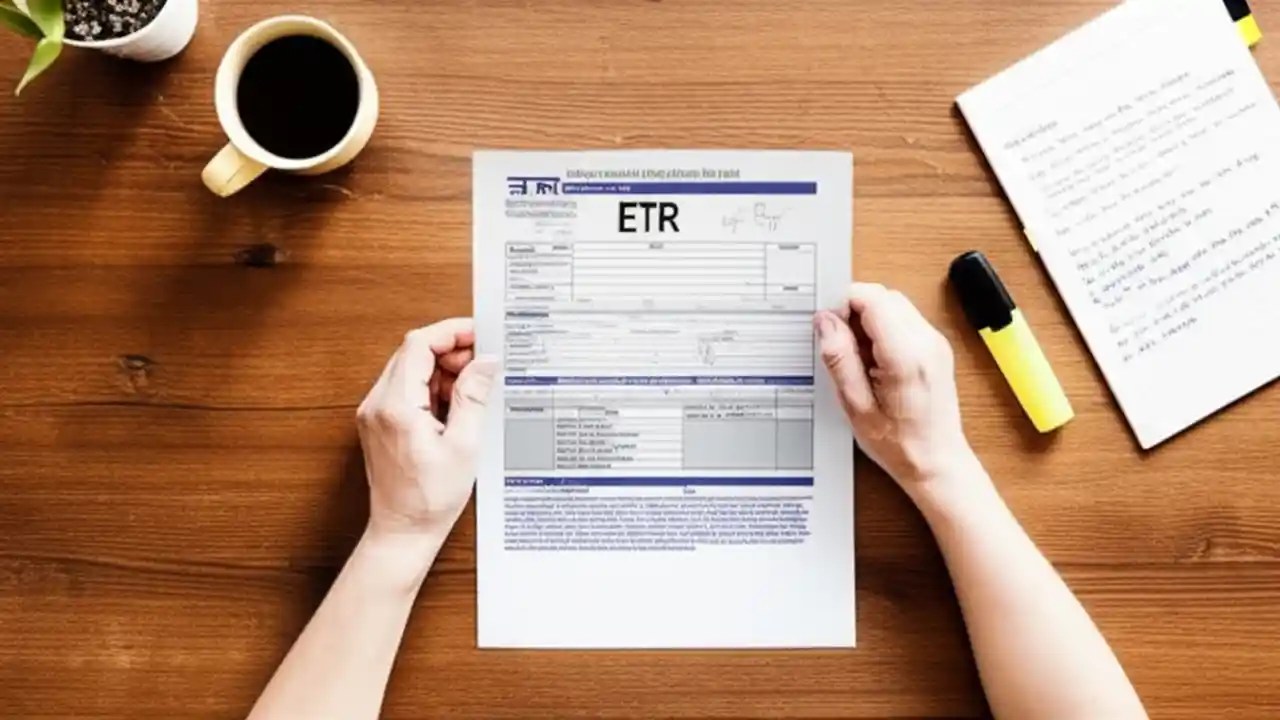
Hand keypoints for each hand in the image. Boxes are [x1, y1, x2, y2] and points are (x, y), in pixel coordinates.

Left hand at [356, 318, 498, 542]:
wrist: (403, 531)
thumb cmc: (429, 499)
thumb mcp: (464, 445)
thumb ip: (474, 397)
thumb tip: (486, 362)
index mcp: (397, 406)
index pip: (418, 345)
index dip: (451, 332)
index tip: (479, 335)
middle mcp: (378, 404)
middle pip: (413, 353)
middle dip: (450, 352)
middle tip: (483, 366)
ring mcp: (374, 413)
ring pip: (410, 369)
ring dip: (442, 371)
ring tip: (472, 393)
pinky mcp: (379, 422)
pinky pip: (406, 389)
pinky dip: (432, 388)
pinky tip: (455, 408)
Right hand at [814, 283, 973, 495]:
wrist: (937, 461)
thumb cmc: (900, 444)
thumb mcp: (856, 406)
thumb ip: (839, 359)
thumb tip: (825, 322)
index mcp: (906, 356)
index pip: (872, 298)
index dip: (843, 304)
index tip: (829, 329)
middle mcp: (927, 342)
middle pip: (883, 296)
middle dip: (855, 311)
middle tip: (842, 347)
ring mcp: (935, 342)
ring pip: (893, 304)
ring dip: (869, 320)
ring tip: (859, 359)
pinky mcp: (935, 346)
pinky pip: (903, 319)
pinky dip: (882, 329)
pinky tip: (874, 361)